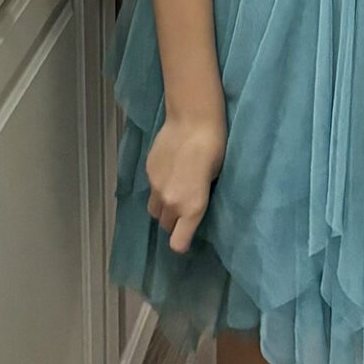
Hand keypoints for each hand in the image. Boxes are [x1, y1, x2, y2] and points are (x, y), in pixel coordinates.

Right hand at [146, 113, 225, 251]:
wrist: (192, 120)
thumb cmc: (215, 149)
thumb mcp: (213, 180)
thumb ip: (199, 199)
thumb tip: (193, 205)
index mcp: (191, 208)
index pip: (177, 243)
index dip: (181, 242)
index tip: (187, 235)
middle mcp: (171, 202)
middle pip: (165, 225)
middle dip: (173, 222)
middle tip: (184, 207)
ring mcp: (156, 186)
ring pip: (154, 209)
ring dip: (163, 206)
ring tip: (174, 190)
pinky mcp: (148, 171)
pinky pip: (151, 188)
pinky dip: (159, 185)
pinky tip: (170, 170)